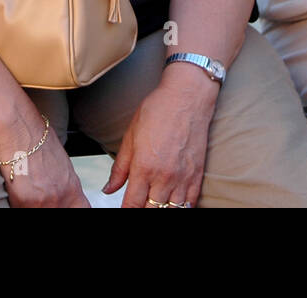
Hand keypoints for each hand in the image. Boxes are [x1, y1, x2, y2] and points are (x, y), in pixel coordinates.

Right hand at [0, 131, 89, 207]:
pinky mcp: (23, 202)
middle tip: (43, 196)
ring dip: (35, 205)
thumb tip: (63, 197)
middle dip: (53, 206)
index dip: (72, 208)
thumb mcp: (63, 166)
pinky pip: (22, 210)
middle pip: (60, 212)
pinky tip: (18, 191)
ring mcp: (42, 202)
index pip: (82, 210)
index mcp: (72, 188)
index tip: (66, 205)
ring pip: (41, 211)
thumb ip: (65, 185)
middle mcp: (60, 197)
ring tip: (30, 191)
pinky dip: (20, 204)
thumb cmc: (39, 142)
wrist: (21, 132)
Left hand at [102, 72, 214, 207]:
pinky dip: (181, 207)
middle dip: (142, 210)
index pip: (132, 205)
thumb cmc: (158, 110)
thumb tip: (109, 188)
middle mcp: (164, 177)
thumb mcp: (130, 136)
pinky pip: (190, 202)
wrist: (187, 96)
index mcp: (144, 168)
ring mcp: (183, 177)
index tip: (123, 209)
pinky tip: (173, 203)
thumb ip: (120, 167)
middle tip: (137, 204)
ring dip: (161, 209)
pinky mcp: (197, 174)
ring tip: (153, 204)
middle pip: (151, 211)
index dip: (126, 211)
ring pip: (171, 210)